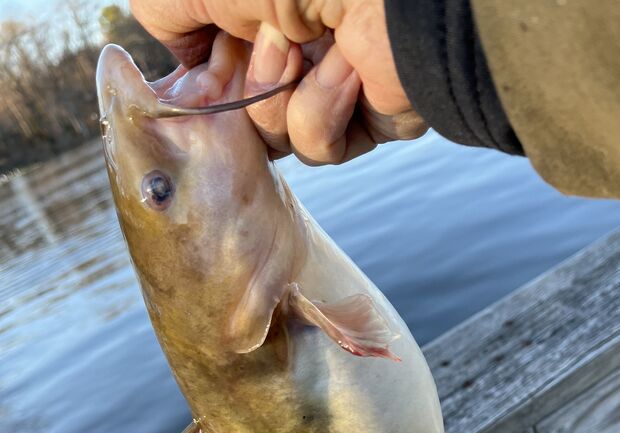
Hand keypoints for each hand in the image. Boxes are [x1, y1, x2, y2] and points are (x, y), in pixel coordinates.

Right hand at [130, 0, 425, 163]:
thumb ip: (163, 9)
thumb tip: (173, 51)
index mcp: (263, 6)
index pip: (217, 61)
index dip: (204, 72)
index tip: (200, 66)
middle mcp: (299, 41)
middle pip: (240, 106)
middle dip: (238, 85)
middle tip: (262, 47)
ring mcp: (334, 81)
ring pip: (272, 135)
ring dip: (275, 93)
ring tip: (304, 44)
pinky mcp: (371, 117)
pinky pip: (317, 148)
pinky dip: (320, 111)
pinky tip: (346, 67)